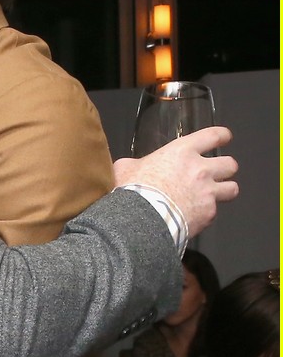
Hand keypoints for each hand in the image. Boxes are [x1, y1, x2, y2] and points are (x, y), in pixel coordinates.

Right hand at [113, 126, 237, 237]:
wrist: (142, 220)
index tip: (224, 137)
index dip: (222, 136)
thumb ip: (133, 165)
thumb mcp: (125, 169)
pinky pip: (214, 212)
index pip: (213, 136)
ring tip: (215, 196)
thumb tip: (127, 167)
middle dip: (226, 168)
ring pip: (232, 188)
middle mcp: (201, 169)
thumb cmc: (134, 191)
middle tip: (219, 173)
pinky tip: (195, 217)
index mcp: (182, 152)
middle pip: (230, 164)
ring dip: (225, 191)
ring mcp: (208, 192)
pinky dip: (206, 214)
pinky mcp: (208, 214)